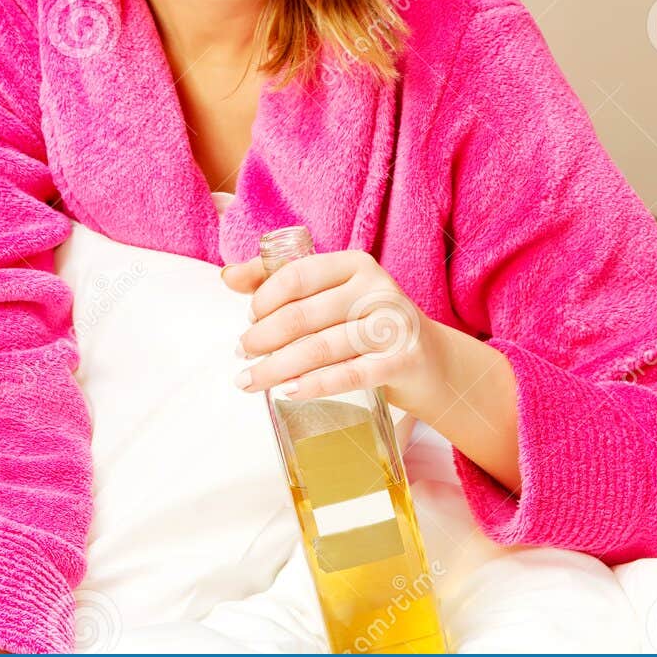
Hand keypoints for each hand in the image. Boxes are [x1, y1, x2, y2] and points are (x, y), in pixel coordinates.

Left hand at [220, 248, 443, 414]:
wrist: (429, 360)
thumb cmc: (366, 323)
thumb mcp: (330, 295)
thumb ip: (280, 281)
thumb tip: (227, 276)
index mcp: (354, 264)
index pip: (297, 275)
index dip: (264, 298)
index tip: (248, 319)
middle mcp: (376, 289)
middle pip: (303, 315)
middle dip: (262, 338)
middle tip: (241, 355)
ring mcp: (392, 325)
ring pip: (321, 348)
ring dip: (277, 368)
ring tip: (249, 381)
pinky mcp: (403, 361)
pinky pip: (351, 375)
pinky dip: (315, 385)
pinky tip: (288, 393)